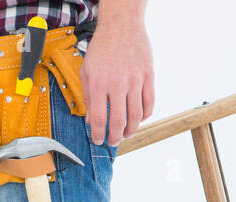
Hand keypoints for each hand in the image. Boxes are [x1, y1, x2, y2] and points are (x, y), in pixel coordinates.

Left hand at [81, 4, 154, 146]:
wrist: (121, 25)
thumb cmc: (102, 48)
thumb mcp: (86, 71)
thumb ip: (88, 97)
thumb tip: (91, 120)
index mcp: (99, 84)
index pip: (99, 119)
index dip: (98, 135)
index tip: (98, 140)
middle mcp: (117, 84)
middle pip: (118, 121)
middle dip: (114, 137)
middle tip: (112, 141)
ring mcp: (135, 80)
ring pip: (136, 115)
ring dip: (131, 130)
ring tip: (126, 134)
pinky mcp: (148, 75)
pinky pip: (149, 102)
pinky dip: (145, 115)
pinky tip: (139, 119)